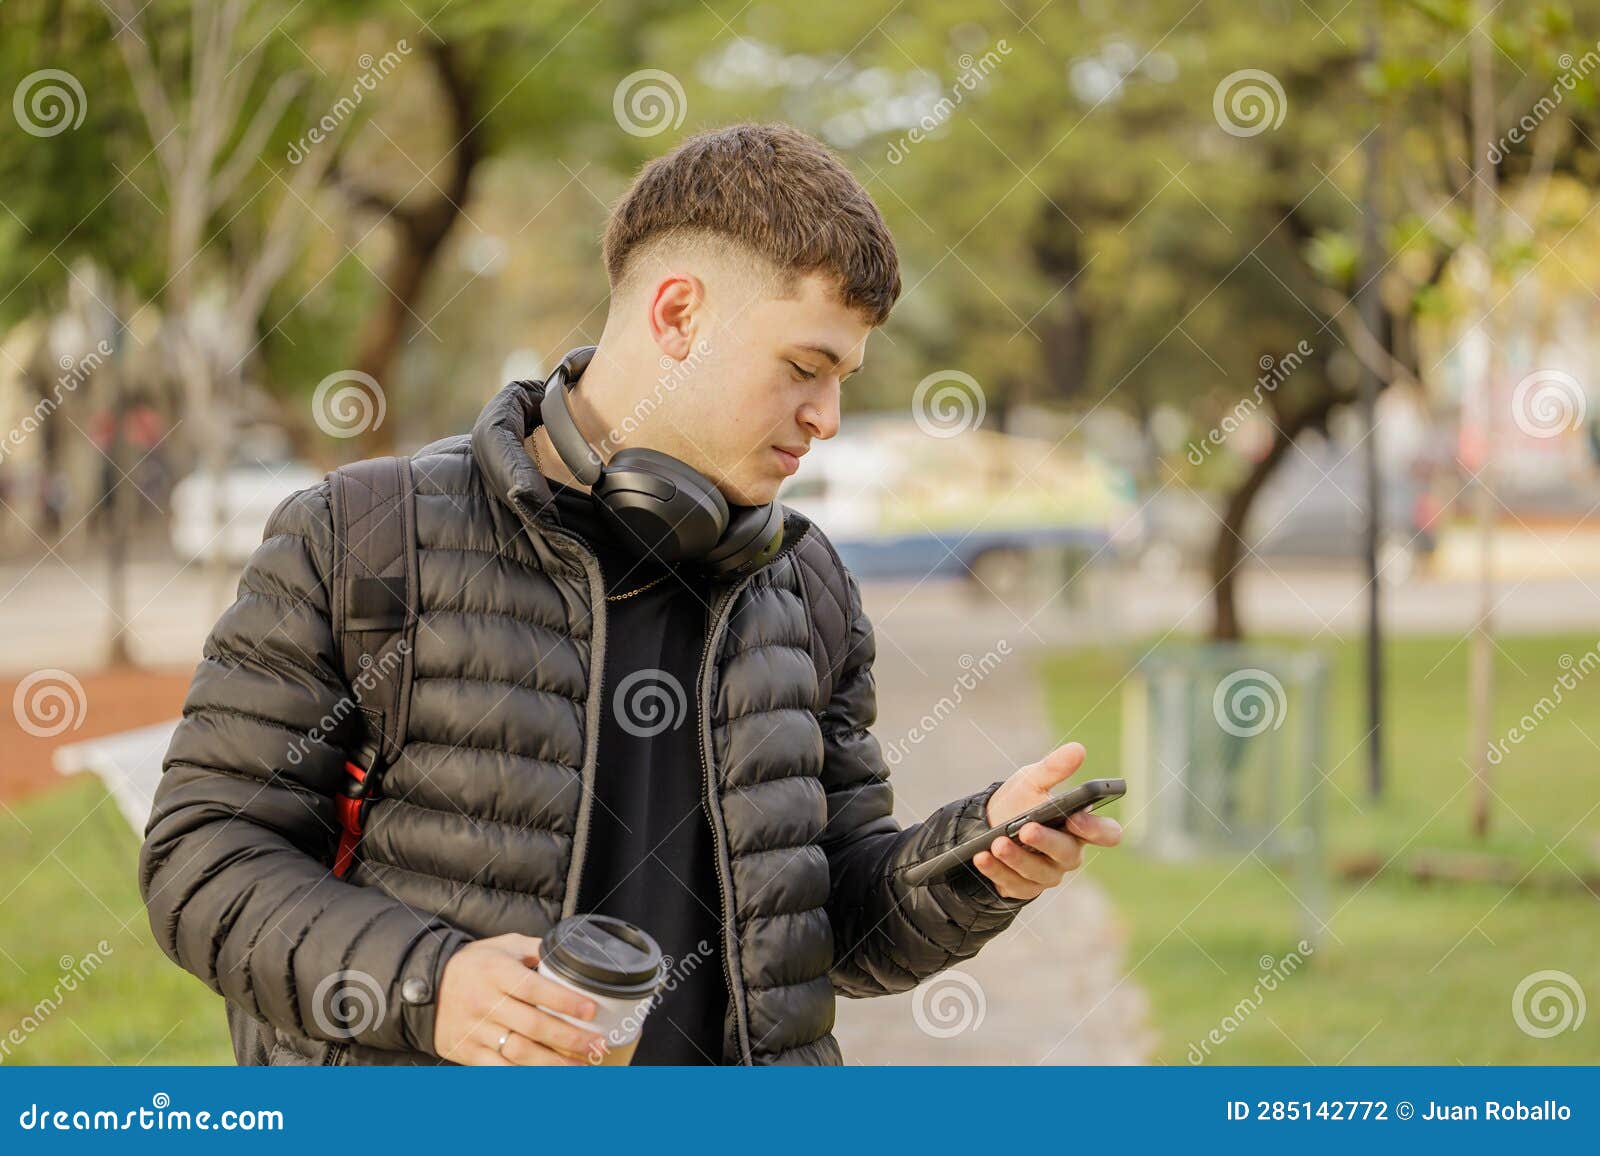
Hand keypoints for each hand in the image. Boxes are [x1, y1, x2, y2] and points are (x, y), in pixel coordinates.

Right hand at [433, 933, 609, 1065]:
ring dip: (553, 1064)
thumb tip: (572, 953)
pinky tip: (547, 1081)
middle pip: (532, 1025)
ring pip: (518, 1052)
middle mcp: (485, 1002)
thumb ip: (536, 949)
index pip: (533, 988)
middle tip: (597, 1044)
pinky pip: (498, 1071)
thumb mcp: (503, 945)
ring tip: (581, 1067)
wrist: (426, 986)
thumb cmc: (475, 964)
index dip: (563, 1001)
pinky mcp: (467, 1052)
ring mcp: (475, 1030)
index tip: (590, 1011)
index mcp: (496, 971)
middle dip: (568, 1038)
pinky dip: (523, 1079)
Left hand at [977, 741, 1122, 900]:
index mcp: (1080, 826)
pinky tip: (981, 857)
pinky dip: (996, 870)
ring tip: (996, 843)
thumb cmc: (1019, 801)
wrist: (984, 824)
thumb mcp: (1032, 781)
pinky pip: (1013, 884)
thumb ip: (1053, 768)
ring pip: (1038, 872)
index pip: (1107, 833)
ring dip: (1016, 858)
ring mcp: (1047, 874)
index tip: (1076, 818)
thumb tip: (1078, 749)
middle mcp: (1068, 853)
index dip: (1096, 829)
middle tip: (1026, 829)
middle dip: (1046, 841)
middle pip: (1067, 853)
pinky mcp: (1024, 887)